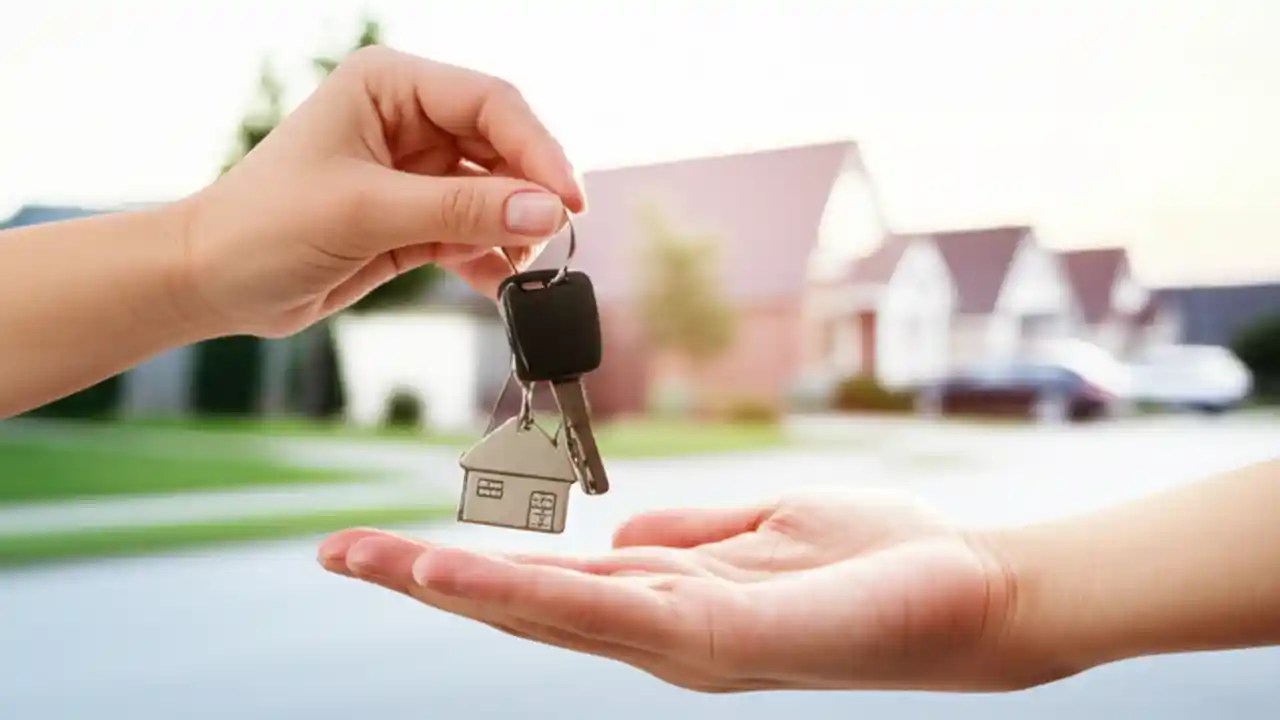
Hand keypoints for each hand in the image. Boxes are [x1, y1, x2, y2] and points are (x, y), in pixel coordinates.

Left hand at [177, 46, 583, 337]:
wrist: (212, 282)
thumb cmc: (264, 226)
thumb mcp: (365, 212)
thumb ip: (460, 209)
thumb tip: (546, 210)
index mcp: (390, 86)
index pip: (490, 103)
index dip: (537, 150)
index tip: (568, 200)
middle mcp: (410, 121)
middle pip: (504, 149)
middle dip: (528, 196)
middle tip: (548, 242)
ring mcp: (416, 172)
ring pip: (497, 194)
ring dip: (513, 232)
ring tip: (515, 268)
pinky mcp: (416, 219)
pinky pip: (476, 232)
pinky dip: (490, 258)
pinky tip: (494, 283)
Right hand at [318, 492, 1042, 692]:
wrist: (978, 592)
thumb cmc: (878, 559)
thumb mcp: (763, 529)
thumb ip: (687, 538)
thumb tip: (613, 543)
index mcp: (670, 603)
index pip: (545, 585)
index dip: (464, 570)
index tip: (388, 547)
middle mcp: (664, 633)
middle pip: (524, 605)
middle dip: (427, 582)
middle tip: (335, 555)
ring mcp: (692, 642)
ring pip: (551, 613)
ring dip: (461, 588)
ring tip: (382, 563)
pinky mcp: (731, 635)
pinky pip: (616, 611)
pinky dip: (535, 596)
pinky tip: (475, 578)